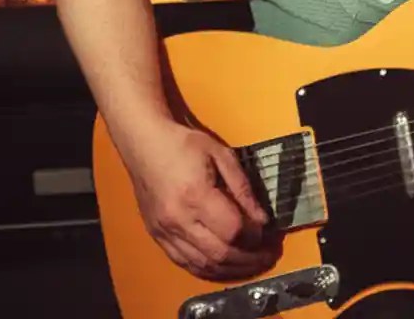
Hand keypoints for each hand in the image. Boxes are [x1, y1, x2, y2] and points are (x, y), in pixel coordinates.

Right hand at [123, 121, 278, 279]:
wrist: (144, 143)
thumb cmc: (185, 144)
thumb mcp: (222, 156)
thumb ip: (243, 189)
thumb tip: (263, 220)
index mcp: (196, 195)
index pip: (233, 229)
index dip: (255, 235)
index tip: (269, 233)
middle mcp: (178, 219)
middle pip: (220, 253)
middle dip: (250, 259)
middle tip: (270, 255)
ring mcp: (164, 232)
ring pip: (203, 265)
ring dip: (232, 270)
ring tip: (253, 265)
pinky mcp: (156, 237)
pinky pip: (184, 263)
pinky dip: (208, 269)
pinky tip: (225, 266)